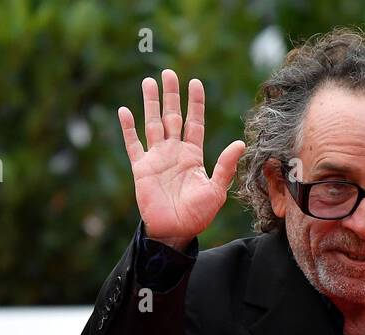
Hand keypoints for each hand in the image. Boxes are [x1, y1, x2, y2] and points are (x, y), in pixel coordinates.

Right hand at [118, 69, 245, 248]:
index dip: (195, 103)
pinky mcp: (141, 168)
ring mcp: (157, 158)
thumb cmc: (198, 214)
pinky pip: (133, 144)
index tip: (195, 82)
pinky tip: (124, 110)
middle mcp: (174, 152)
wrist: (175, 231)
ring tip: (148, 82)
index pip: (194, 123)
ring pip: (153, 124)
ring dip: (150, 103)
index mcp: (193, 155)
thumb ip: (225, 166)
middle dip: (171, 95)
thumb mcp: (216, 190)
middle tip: (168, 73)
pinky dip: (128, 128)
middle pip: (172, 117)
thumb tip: (240, 143)